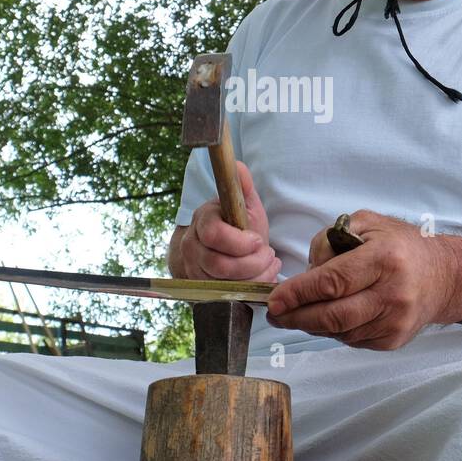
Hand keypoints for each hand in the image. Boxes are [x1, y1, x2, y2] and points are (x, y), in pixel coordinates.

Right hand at [179, 161, 281, 282]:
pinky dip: (252, 289)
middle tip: (269, 254)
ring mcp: (194, 271)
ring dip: (256, 277)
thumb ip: (242, 186)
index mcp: (202, 220)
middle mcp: (192, 247)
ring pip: (226, 285)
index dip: (241, 242)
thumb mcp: (242, 204)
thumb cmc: (234, 224)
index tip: (258, 240)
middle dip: (254, 264)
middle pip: (221, 266)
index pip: (215, 235)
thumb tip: (237, 164)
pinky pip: (227, 296)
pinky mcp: (201, 290)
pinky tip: (262, 276)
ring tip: (269, 264)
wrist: (215, 248)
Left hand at [265, 209, 461, 348]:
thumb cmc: (401, 245)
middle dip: (296, 317)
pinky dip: (333, 331)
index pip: (333, 282)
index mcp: (385, 259)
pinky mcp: (394, 340)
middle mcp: (393, 294)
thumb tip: (307, 270)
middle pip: (333, 315)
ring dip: (311, 325)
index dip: (299, 293)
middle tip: (275, 315)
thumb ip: (331, 238)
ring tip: (295, 314)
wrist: (444, 276)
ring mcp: (395, 321)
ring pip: (339, 332)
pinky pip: (352, 340)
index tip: (274, 300)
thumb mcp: (367, 223)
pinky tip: (326, 318)